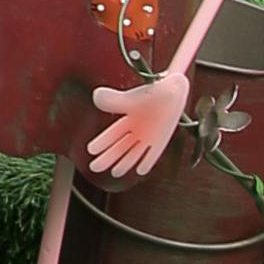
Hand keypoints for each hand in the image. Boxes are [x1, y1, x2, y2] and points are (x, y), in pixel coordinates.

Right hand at [85, 59, 191, 185]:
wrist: (173, 90)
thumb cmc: (152, 91)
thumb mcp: (132, 98)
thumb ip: (115, 100)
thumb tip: (96, 97)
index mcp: (127, 118)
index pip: (111, 134)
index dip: (101, 143)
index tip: (90, 150)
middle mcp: (136, 129)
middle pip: (120, 147)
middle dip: (107, 157)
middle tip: (94, 167)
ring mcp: (149, 136)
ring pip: (134, 153)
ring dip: (124, 163)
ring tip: (114, 173)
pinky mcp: (161, 140)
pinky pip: (153, 155)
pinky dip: (147, 162)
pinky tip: (141, 170)